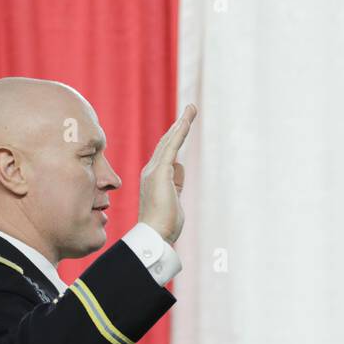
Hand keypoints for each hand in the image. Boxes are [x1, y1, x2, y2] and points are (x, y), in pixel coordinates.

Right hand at [139, 103, 196, 242]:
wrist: (155, 235)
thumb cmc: (164, 223)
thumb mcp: (174, 199)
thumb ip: (176, 183)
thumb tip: (179, 168)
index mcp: (154, 177)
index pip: (167, 153)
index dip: (175, 138)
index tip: (183, 125)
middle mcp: (151, 170)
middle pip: (167, 143)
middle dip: (179, 126)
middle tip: (190, 110)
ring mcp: (154, 170)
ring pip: (170, 141)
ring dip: (182, 124)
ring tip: (192, 109)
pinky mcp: (160, 172)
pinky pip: (172, 147)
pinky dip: (179, 133)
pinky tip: (186, 121)